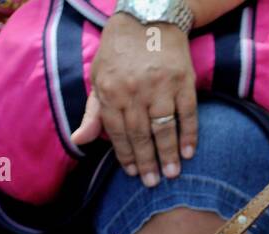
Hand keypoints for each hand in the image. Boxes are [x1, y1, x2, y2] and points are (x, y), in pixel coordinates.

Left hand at [74, 13, 197, 185]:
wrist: (148, 16)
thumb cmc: (120, 52)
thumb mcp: (99, 78)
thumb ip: (93, 112)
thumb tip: (79, 141)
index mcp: (110, 90)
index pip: (117, 132)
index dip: (126, 155)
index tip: (134, 174)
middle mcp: (134, 90)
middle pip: (141, 135)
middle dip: (148, 162)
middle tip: (154, 183)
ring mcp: (160, 85)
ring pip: (164, 128)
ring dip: (169, 154)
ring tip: (172, 174)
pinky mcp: (183, 80)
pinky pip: (187, 114)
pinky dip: (189, 134)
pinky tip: (189, 152)